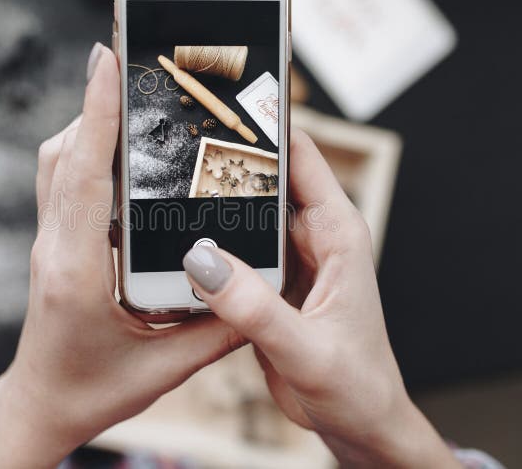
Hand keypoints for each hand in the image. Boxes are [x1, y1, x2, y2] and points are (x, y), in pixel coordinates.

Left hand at [0, 43, 243, 468]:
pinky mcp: (55, 244)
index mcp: (77, 273)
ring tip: (130, 99)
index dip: (97, 114)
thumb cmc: (95, 392)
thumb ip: (220, 327)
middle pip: (65, 156)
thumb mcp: (168, 368)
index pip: (83, 177)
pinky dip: (87, 152)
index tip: (108, 60)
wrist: (44, 405)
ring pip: (59, 164)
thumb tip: (262, 286)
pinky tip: (121, 151)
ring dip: (89, 126)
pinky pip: (64, 182)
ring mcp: (50, 243)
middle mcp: (55, 248)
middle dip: (96, 104)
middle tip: (130, 64)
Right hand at [183, 131, 460, 468]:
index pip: (301, 156)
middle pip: (265, 176)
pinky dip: (208, 243)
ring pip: (244, 212)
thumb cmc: (355, 386)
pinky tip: (174, 240)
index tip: (221, 99)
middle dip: (224, 157)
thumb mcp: (307, 350)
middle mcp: (313, 236)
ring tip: (164, 183)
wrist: (356, 422)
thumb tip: (201, 261)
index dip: (265, 123)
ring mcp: (288, 258)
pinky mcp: (267, 282)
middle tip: (174, 140)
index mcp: (338, 234)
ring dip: (212, 202)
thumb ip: (255, 309)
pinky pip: (233, 249)